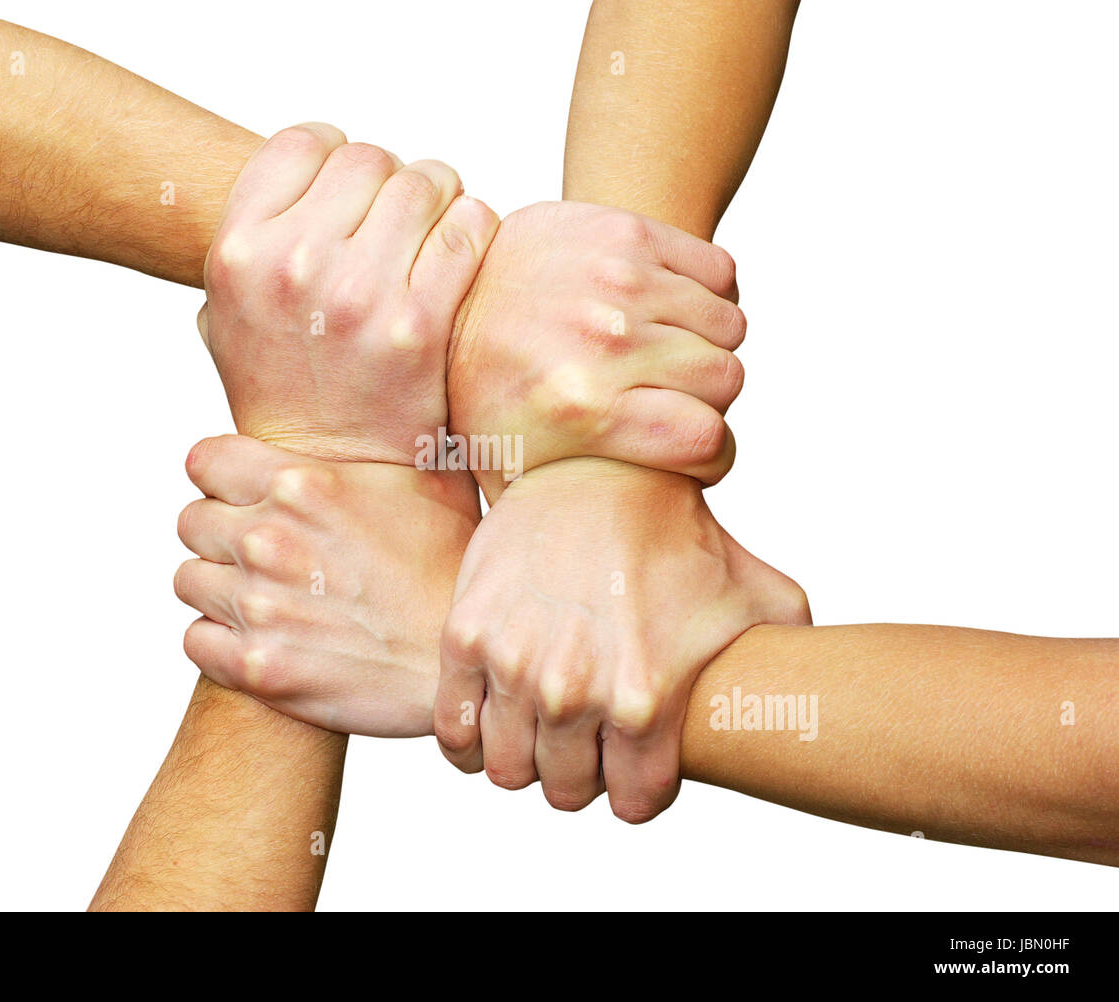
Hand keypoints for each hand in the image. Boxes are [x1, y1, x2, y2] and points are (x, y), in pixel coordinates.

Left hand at [174, 434, 478, 735]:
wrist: (462, 667)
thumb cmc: (454, 569)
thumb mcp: (431, 481)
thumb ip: (386, 437)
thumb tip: (398, 381)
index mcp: (302, 484)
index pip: (204, 460)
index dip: (223, 477)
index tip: (244, 494)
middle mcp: (268, 540)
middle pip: (191, 521)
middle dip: (223, 533)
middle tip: (264, 552)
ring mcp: (257, 606)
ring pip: (187, 580)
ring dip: (220, 586)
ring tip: (267, 596)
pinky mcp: (255, 666)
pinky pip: (194, 639)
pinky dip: (220, 640)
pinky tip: (265, 636)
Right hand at [201, 123, 498, 455]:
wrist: (331, 469)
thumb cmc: (282, 388)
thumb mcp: (227, 311)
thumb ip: (249, 241)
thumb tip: (288, 177)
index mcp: (238, 252)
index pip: (303, 143)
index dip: (334, 157)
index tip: (349, 189)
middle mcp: (293, 265)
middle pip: (368, 159)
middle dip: (389, 182)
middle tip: (397, 219)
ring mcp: (360, 293)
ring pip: (424, 181)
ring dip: (437, 198)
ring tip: (429, 234)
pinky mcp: (420, 322)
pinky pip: (468, 227)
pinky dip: (472, 227)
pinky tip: (458, 253)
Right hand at [435, 458, 810, 821]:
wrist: (599, 469)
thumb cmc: (677, 532)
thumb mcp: (759, 594)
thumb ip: (795, 657)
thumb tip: (836, 688)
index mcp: (645, 702)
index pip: (632, 803)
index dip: (638, 789)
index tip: (634, 766)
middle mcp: (574, 694)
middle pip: (566, 792)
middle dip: (581, 775)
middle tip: (587, 742)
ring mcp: (514, 667)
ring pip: (507, 769)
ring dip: (526, 758)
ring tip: (542, 728)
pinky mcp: (468, 638)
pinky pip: (454, 729)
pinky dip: (469, 736)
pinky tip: (494, 713)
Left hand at [448, 201, 745, 500]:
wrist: (457, 291)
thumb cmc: (491, 394)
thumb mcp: (514, 473)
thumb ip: (566, 522)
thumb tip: (599, 592)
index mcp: (579, 409)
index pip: (710, 441)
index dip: (706, 455)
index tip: (684, 454)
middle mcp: (601, 340)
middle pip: (726, 380)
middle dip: (705, 400)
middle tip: (664, 402)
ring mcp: (614, 277)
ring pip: (729, 326)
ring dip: (705, 347)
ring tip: (659, 359)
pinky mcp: (624, 229)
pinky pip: (721, 273)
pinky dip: (706, 296)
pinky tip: (662, 314)